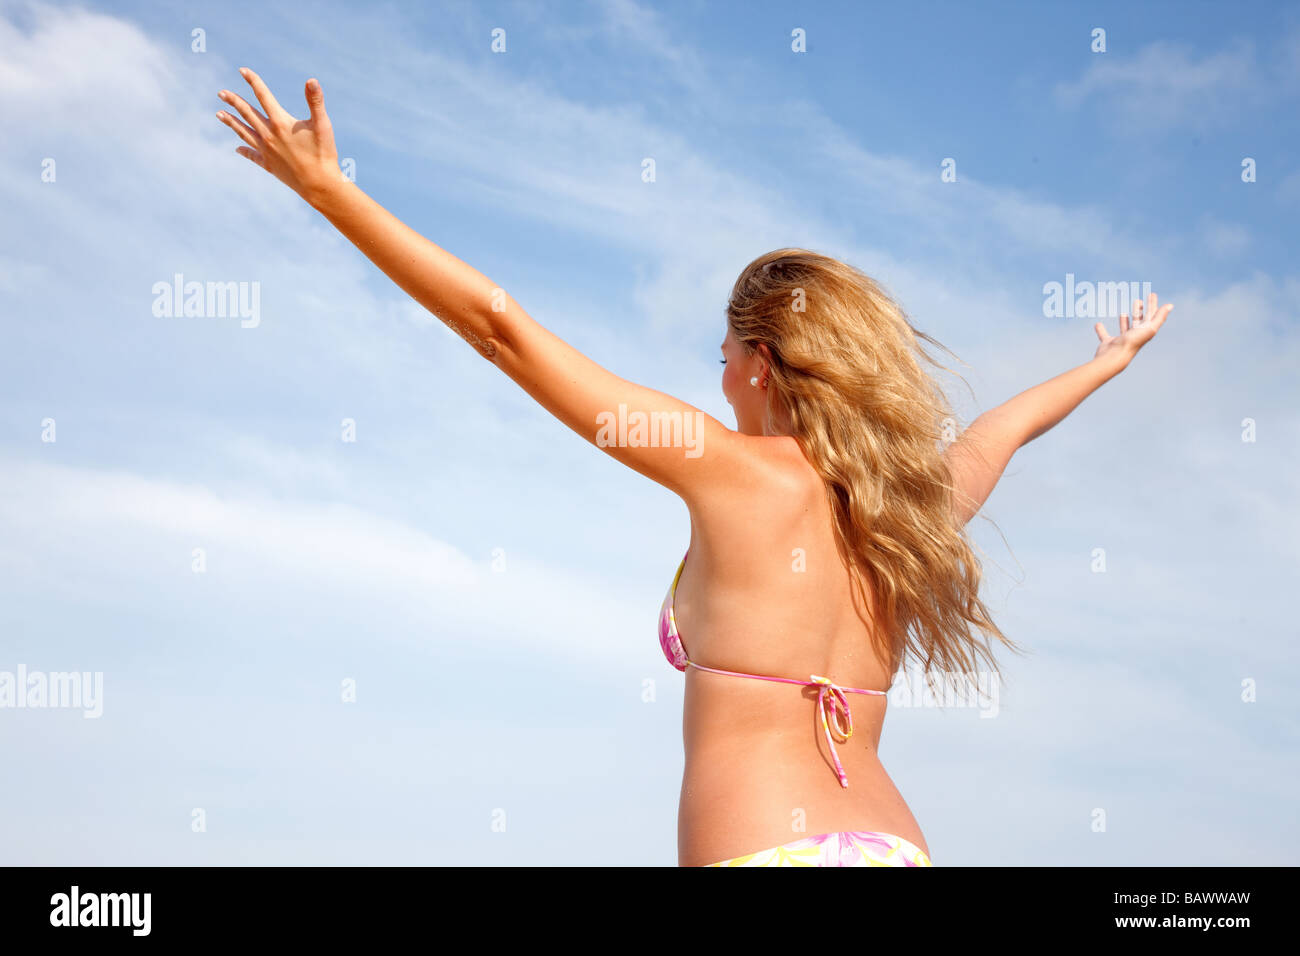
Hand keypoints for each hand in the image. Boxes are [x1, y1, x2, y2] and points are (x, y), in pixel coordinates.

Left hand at [215, 68, 341, 202]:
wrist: (319, 184)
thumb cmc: (323, 153)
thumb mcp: (322, 125)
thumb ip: (315, 101)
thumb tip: (311, 80)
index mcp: (280, 122)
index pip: (263, 96)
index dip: (253, 81)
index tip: (242, 70)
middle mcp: (268, 135)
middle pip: (247, 113)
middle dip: (233, 101)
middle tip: (221, 93)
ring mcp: (266, 151)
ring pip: (244, 132)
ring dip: (231, 122)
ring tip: (219, 114)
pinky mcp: (268, 165)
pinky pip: (252, 155)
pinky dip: (244, 150)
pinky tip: (237, 148)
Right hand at [1093, 291, 1172, 365]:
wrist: (1115, 356)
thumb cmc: (1133, 342)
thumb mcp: (1149, 327)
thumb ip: (1160, 317)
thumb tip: (1171, 305)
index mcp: (1144, 331)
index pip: (1151, 315)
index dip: (1153, 305)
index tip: (1152, 294)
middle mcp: (1135, 335)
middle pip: (1139, 321)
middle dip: (1140, 310)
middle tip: (1138, 300)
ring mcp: (1122, 340)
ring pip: (1125, 328)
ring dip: (1125, 320)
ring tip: (1124, 312)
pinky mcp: (1109, 343)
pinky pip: (1104, 335)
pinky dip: (1101, 330)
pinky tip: (1098, 324)